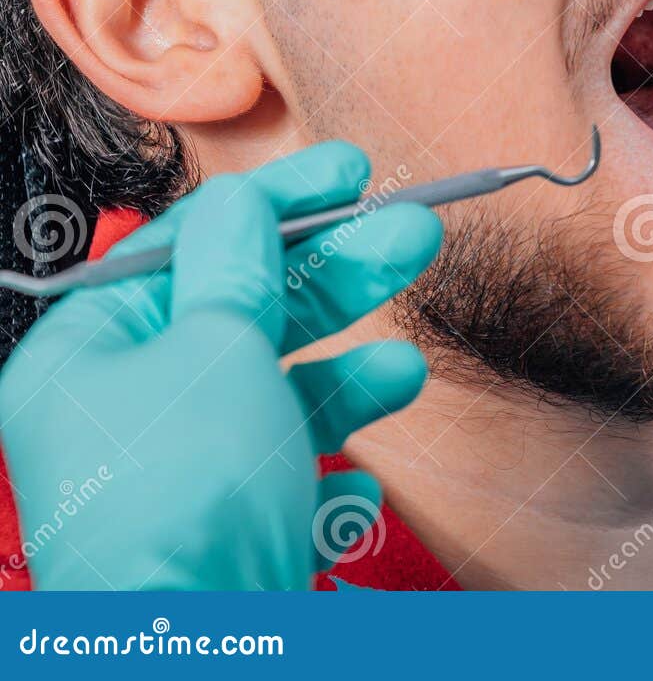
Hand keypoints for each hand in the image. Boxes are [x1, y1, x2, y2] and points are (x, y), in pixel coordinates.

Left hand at [0, 143, 441, 589]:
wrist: (204, 649)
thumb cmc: (180, 505)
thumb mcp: (217, 348)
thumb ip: (240, 266)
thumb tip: (243, 199)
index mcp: (88, 358)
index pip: (188, 249)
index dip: (276, 203)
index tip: (347, 173)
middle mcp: (125, 414)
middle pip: (246, 315)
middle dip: (338, 278)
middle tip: (411, 233)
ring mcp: (178, 475)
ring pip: (277, 393)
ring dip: (351, 376)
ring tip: (408, 367)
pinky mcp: (227, 527)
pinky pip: (288, 471)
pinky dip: (330, 466)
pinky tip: (354, 478)